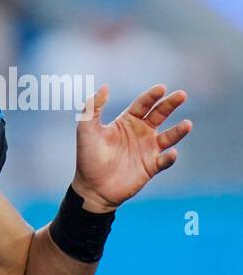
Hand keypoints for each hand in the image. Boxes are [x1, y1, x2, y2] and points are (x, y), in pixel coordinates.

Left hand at [72, 83, 190, 211]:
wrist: (91, 187)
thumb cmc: (88, 157)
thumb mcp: (86, 129)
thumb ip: (93, 108)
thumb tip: (104, 87)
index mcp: (127, 121)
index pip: (143, 104)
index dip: (152, 96)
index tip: (161, 88)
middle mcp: (141, 133)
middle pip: (160, 114)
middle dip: (170, 104)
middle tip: (182, 95)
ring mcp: (148, 149)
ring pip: (169, 137)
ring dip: (178, 131)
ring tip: (187, 124)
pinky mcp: (151, 167)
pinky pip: (164, 160)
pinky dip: (169, 157)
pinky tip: (171, 153)